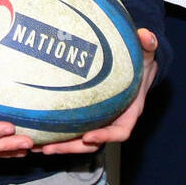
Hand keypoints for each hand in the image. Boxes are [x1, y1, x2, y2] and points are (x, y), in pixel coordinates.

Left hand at [33, 28, 158, 155]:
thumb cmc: (142, 60)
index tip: (88, 136)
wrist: (137, 65)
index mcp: (130, 110)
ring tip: (38, 147)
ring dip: (60, 145)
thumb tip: (146, 36)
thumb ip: (148, 43)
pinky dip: (56, 135)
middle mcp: (114, 119)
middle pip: (94, 143)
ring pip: (81, 141)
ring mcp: (100, 120)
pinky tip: (37, 135)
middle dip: (72, 147)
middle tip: (50, 148)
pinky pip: (72, 130)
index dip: (106, 136)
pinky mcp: (87, 116)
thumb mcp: (147, 50)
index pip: (121, 131)